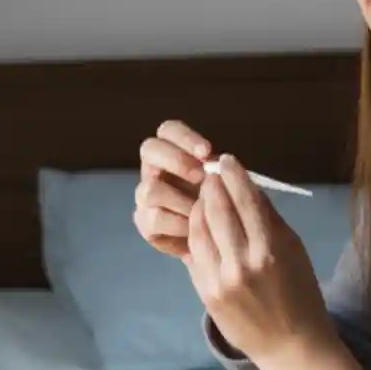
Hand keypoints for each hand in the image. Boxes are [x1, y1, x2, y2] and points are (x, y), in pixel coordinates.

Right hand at [134, 120, 211, 257]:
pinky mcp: (144, 221)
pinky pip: (154, 218)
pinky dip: (177, 223)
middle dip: (177, 160)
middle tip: (202, 176)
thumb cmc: (224, 202)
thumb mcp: (226, 181)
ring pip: (149, 188)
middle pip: (149, 148)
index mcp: (173, 150)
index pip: (169, 130)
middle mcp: (154, 168)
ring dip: (180, 199)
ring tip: (204, 210)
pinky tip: (195, 228)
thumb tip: (219, 164)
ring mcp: (146, 195)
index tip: (207, 151)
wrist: (218, 239)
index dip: (185, 138)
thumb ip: (221, 170)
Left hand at [184, 154, 336, 366]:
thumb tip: (247, 184)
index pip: (245, 200)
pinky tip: (200, 221)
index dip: (233, 175)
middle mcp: (242, 264)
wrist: (292, 346)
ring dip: (198, 206)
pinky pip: (195, 252)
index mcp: (270, 250)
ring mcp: (220, 281)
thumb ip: (268, 217)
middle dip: (211, 185)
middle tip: (209, 172)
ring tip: (203, 195)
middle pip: (217, 210)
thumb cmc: (300, 292)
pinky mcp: (206, 294)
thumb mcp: (294, 249)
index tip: (226, 160)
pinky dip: (195, 231)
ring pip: (199, 228)